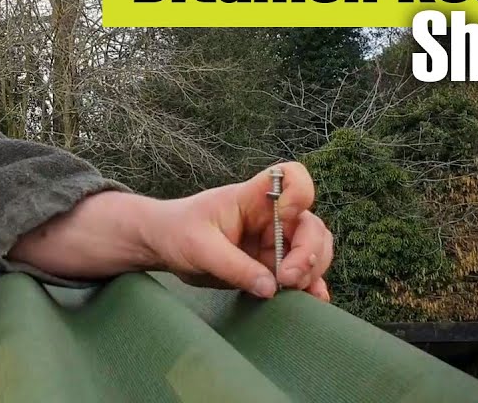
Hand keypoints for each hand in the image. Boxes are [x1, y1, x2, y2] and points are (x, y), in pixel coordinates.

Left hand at [142, 161, 332, 300]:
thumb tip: (271, 288)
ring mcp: (274, 241)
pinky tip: (313, 300)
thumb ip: (234, 266)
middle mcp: (270, 217)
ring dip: (311, 272)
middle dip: (309, 253)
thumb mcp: (200, 248)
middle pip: (311, 225)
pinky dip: (310, 286)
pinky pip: (302, 274)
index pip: (291, 176)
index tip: (287, 217)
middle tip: (286, 279)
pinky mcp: (271, 265)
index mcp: (252, 198)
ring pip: (314, 251)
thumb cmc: (177, 233)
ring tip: (290, 291)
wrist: (164, 247)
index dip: (300, 193)